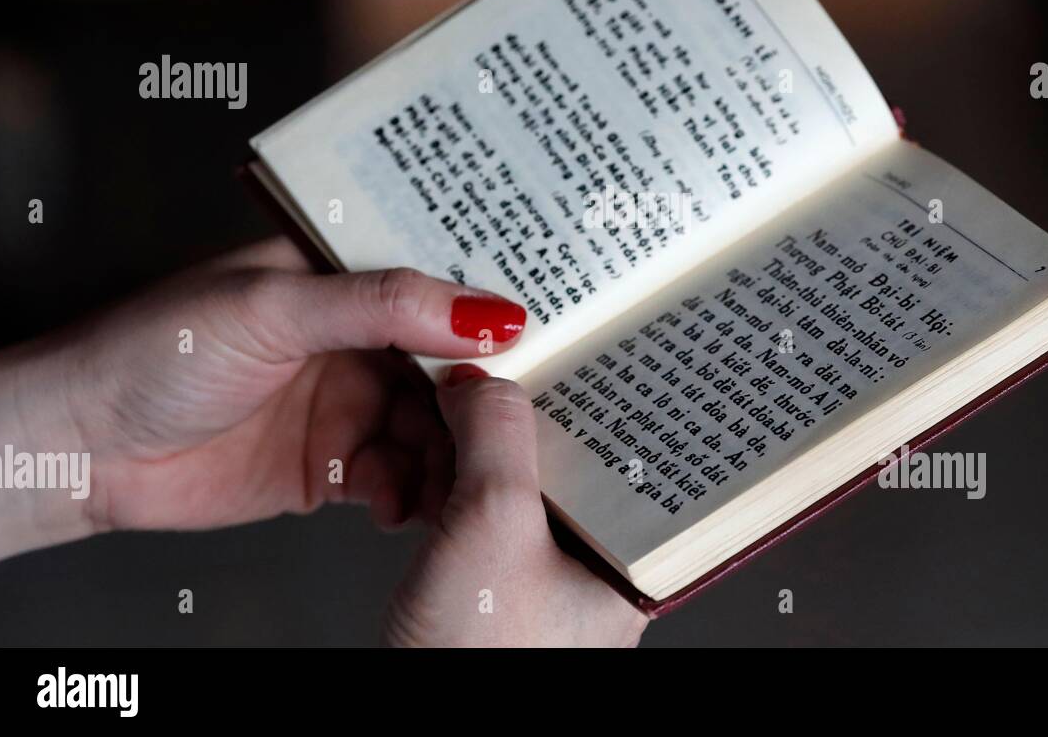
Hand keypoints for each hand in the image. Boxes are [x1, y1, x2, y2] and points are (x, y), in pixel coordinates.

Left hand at [0, 237, 526, 560]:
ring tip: (453, 471)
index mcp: (339, 272)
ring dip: (446, 450)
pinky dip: (409, 492)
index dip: (490, 298)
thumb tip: (488, 312)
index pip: (438, 274)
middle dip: (479, 390)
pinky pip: (397, 477)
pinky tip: (398, 501)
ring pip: (430, 424)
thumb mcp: (277, 307)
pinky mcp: (332, 465)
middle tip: (508, 417)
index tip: (546, 325)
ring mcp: (346, 400)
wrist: (80, 449)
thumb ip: (383, 306)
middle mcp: (353, 333)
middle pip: (447, 360)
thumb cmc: (154, 350)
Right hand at [383, 364, 647, 646]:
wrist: (412, 725)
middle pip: (559, 455)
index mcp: (634, 555)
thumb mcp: (493, 524)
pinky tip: (423, 488)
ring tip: (435, 450)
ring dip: (464, 459)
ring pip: (511, 482)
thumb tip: (483, 382)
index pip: (617, 443)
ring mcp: (546, 576)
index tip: (533, 349)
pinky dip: (446, 494)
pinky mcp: (495, 586)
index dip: (572, 391)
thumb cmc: (477, 661)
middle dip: (503, 425)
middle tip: (468, 392)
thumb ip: (496, 433)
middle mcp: (601, 564)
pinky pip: (478, 515)